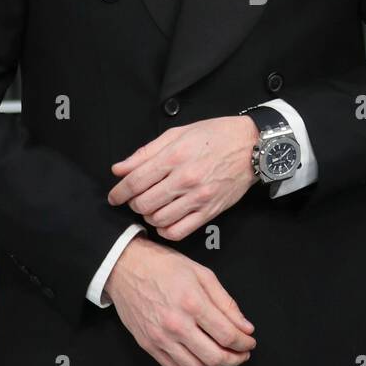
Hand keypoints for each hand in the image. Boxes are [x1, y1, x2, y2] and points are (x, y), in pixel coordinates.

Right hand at [103, 234, 255, 365]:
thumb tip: (245, 327)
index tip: (249, 342)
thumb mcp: (201, 274)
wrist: (125, 267)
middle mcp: (176, 324)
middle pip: (215, 357)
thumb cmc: (163, 266)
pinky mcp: (149, 345)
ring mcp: (161, 338)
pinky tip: (200, 357)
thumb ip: (226, 302)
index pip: (228, 335)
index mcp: (193, 303)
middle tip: (242, 354)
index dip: (244, 343)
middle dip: (235, 359)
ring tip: (223, 356)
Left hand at [106, 116, 258, 240]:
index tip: (114, 196)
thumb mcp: (177, 134)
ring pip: (159, 219)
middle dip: (133, 203)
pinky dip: (165, 230)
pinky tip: (165, 220)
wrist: (251, 146)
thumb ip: (145, 153)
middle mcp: (185, 178)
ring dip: (149, 216)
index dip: (119, 192)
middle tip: (136, 199)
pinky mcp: (209, 211)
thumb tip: (119, 169)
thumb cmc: (214, 136)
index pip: (135, 181)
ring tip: (152, 207)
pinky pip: (179, 231)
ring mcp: (198, 197)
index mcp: (174, 156)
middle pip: (144, 203)